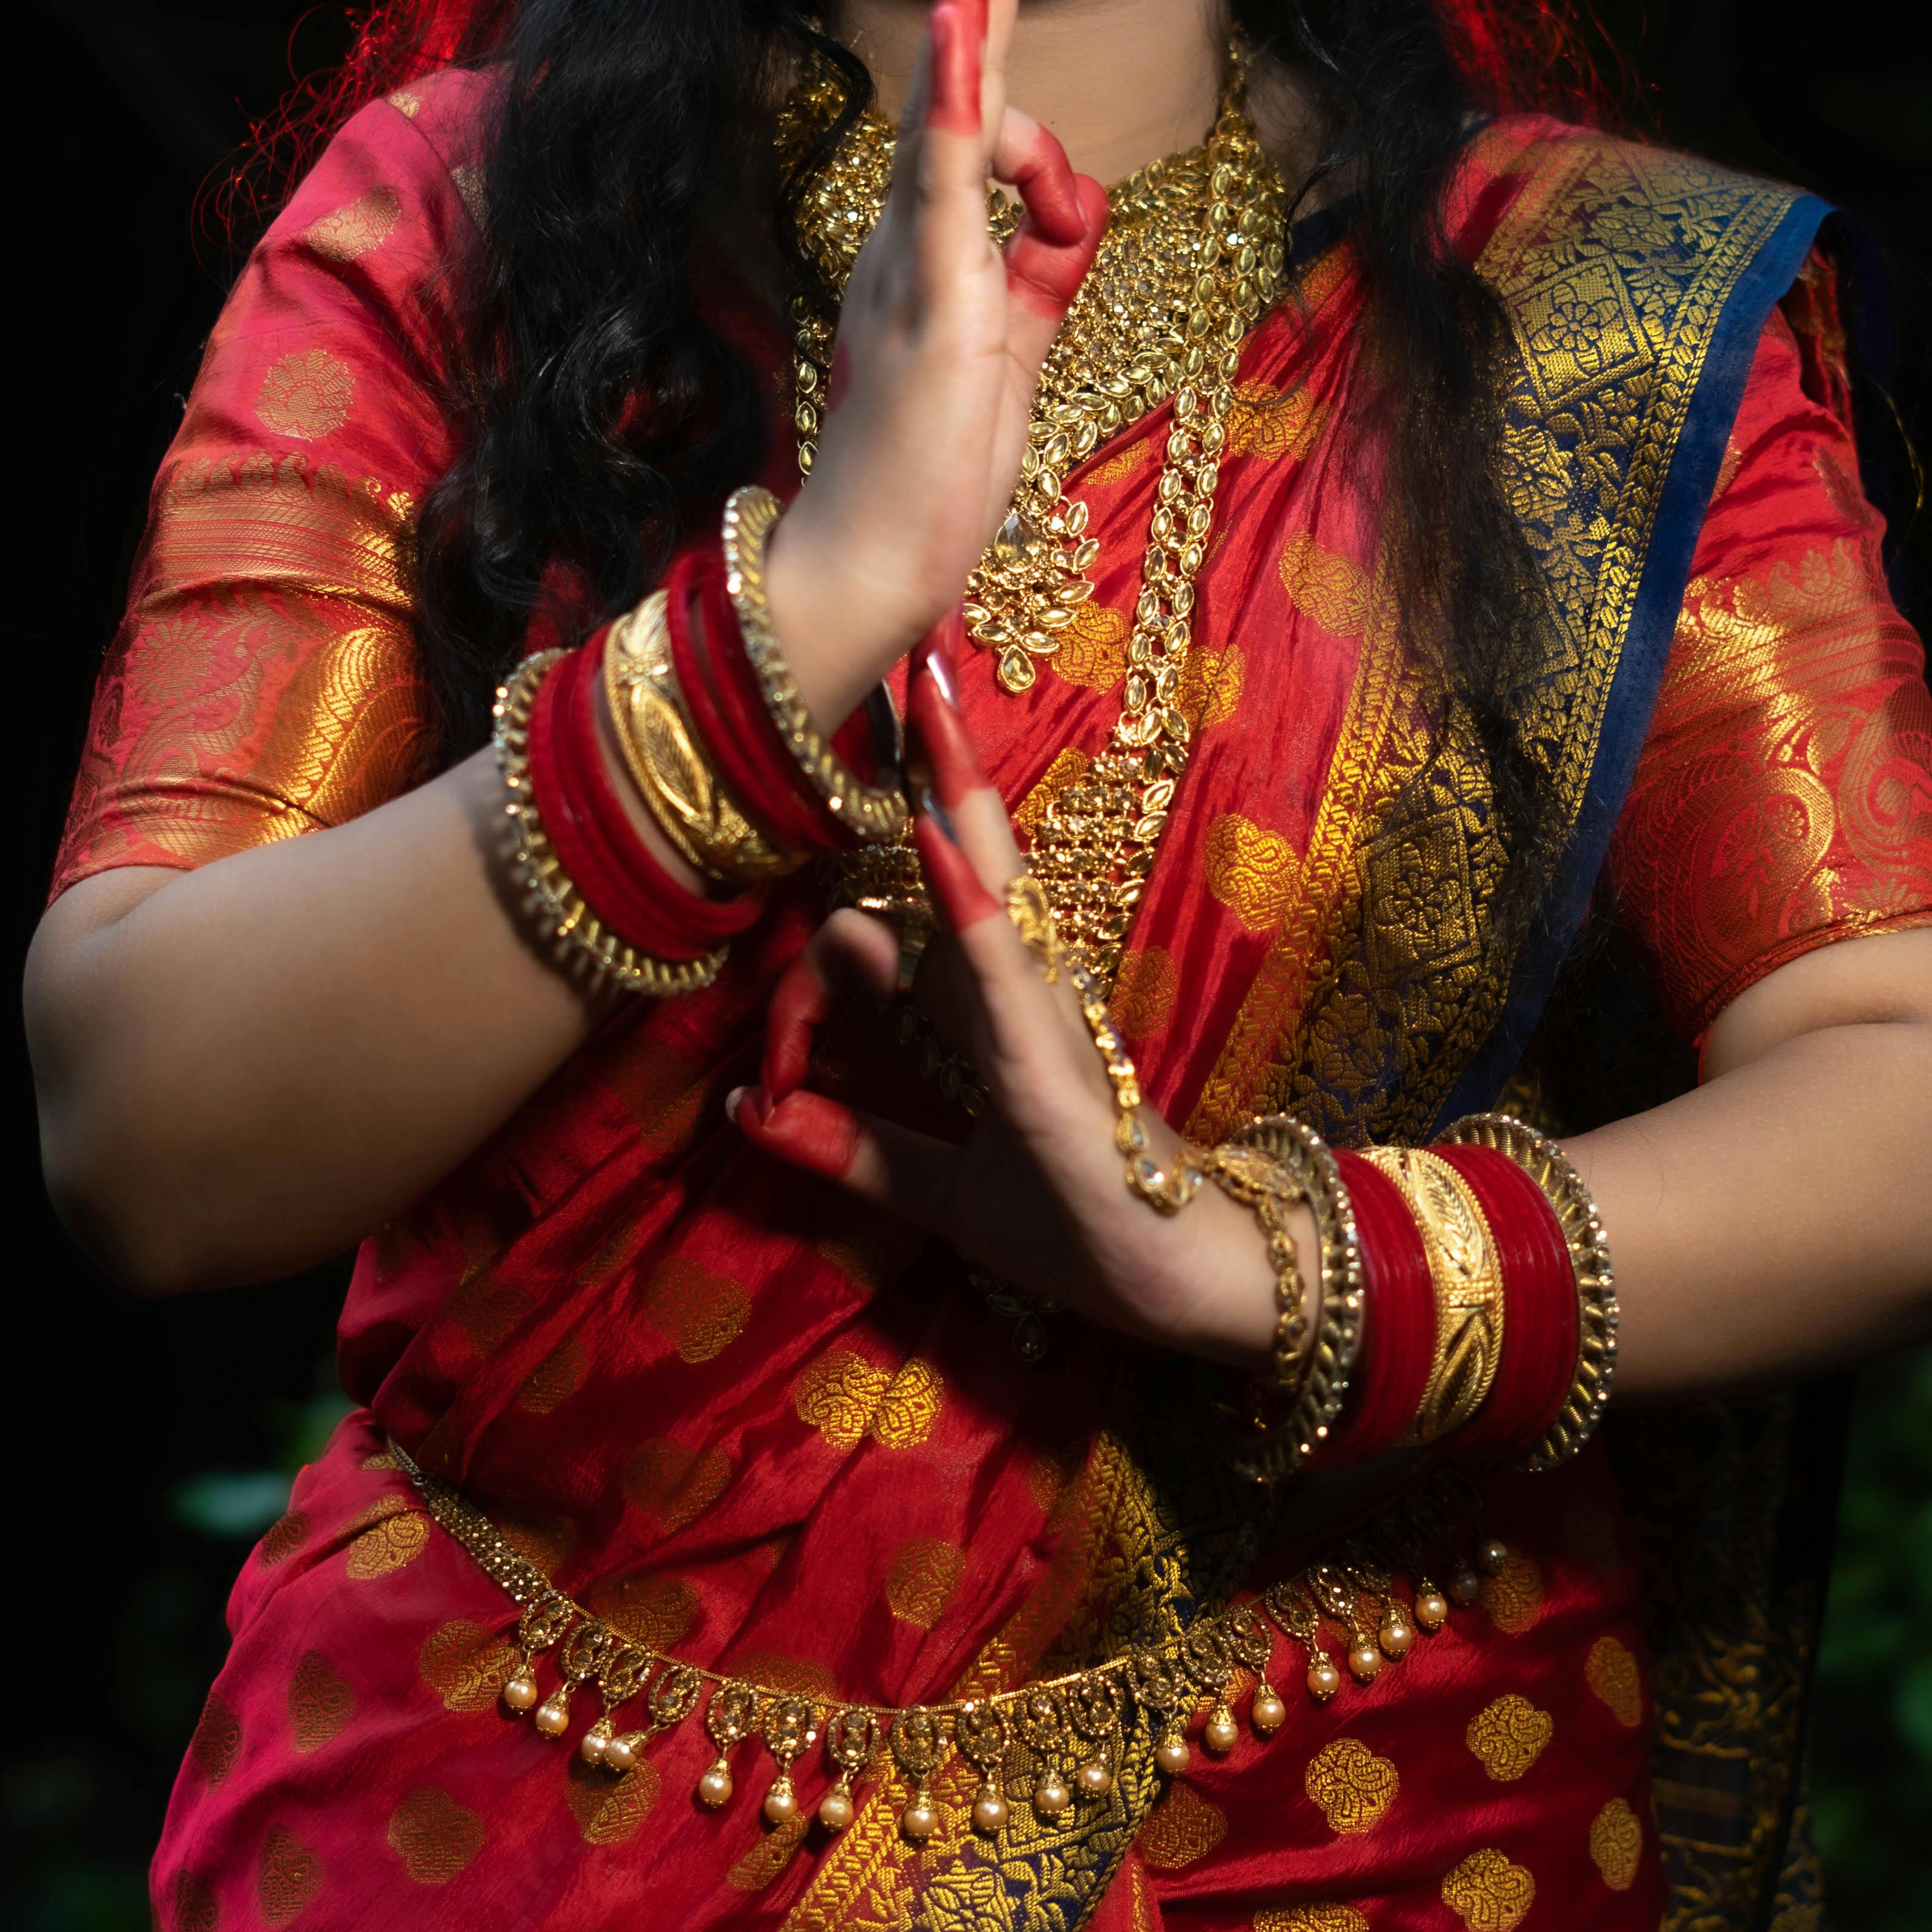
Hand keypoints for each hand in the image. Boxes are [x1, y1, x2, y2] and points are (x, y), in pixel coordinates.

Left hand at [727, 659, 1316, 1365]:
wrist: (1181, 1288)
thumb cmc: (1079, 1227)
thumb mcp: (937, 1192)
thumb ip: (851, 1150)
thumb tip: (750, 1111)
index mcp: (996, 1005)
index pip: (938, 887)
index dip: (902, 804)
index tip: (876, 707)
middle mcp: (1022, 990)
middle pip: (972, 850)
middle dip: (939, 752)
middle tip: (912, 643)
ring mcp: (1043, 1020)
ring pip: (992, 886)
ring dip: (954, 794)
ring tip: (925, 697)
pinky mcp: (1051, 1073)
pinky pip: (1002, 980)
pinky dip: (967, 912)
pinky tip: (933, 847)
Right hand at [763, 0, 1107, 734]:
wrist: (860, 570)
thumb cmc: (929, 476)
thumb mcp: (1013, 347)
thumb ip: (1041, 263)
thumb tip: (1067, 189)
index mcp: (929, 250)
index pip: (971, 118)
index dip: (988, 28)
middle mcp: (909, 240)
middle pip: (953, 81)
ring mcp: (913, 268)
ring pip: (949, 115)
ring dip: (969, 7)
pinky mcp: (928, 311)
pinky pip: (942, 195)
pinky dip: (953, 117)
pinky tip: (958, 45)